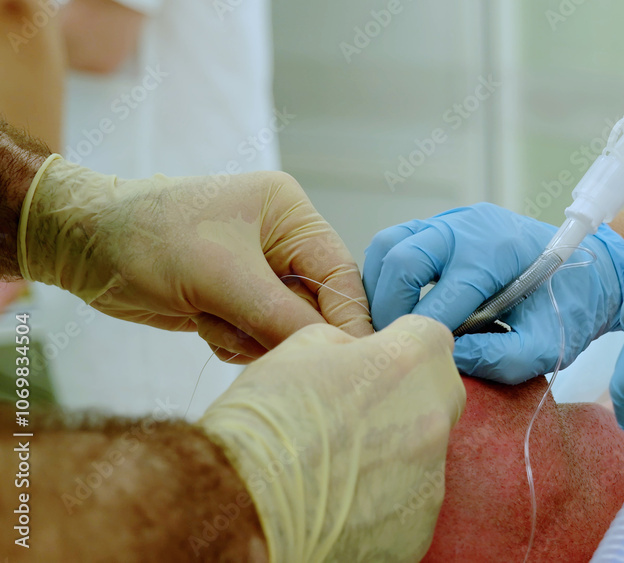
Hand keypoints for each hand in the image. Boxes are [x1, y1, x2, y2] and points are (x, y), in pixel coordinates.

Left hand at [18, 155, 372, 361]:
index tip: (350, 360)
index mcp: (290, 213)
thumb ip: (282, 316)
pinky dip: (233, 341)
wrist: (79, 245)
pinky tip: (201, 323)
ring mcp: (259, 274)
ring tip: (210, 317)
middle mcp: (282, 241)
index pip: (339, 274)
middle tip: (247, 330)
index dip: (347, 319)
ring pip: (287, 329)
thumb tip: (336, 351)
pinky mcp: (236, 301)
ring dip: (250, 336)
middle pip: (316, 307)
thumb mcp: (221, 277)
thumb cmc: (147, 241)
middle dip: (283, 328)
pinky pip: (258, 338)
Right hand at [200, 315, 465, 561]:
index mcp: (408, 364)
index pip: (432, 337)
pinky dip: (386, 497)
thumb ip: (348, 344)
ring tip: (340, 464)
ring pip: (425, 450)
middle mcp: (432, 418)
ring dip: (395, 450)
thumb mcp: (298, 350)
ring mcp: (431, 477)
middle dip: (408, 396)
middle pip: (438, 394)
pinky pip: (412, 499)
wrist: (244, 508)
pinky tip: (344, 498)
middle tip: (357, 414)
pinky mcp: (419, 526)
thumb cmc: (264, 425)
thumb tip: (360, 355)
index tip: (379, 361)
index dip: (403, 346)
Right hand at [364, 203, 623, 382]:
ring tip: (392, 327)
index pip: (439, 299)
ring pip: (389, 245)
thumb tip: (445, 359)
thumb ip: (499, 359)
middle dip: (390, 310)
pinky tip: (400, 308)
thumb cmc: (570, 308)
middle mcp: (469, 227)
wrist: (592, 269)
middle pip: (400, 260)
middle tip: (396, 346)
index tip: (418, 365)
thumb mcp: (546, 345)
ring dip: (381, 288)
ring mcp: (453, 220)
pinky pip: (398, 242)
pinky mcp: (444, 224)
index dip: (422, 339)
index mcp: (497, 253)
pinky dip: (389, 275)